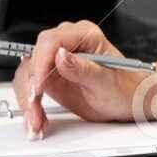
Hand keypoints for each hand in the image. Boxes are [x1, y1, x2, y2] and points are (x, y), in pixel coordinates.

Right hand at [12, 20, 143, 137]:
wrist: (129, 101)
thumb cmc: (125, 88)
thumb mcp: (106, 82)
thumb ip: (83, 69)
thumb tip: (61, 56)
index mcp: (85, 35)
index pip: (52, 41)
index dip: (41, 63)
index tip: (39, 86)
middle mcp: (68, 44)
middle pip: (35, 57)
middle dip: (31, 86)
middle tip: (34, 108)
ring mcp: (56, 59)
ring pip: (28, 74)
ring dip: (27, 99)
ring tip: (36, 120)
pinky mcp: (49, 75)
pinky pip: (30, 86)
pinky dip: (30, 104)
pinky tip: (37, 118)